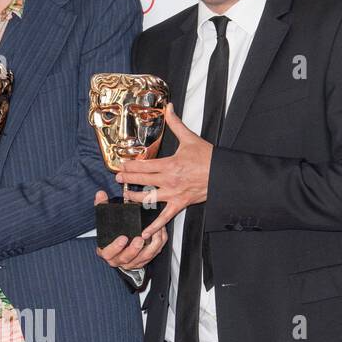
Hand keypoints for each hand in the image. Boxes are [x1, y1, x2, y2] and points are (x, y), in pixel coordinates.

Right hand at [94, 190, 166, 268]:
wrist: (118, 247)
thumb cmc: (111, 234)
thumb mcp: (104, 221)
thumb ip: (102, 207)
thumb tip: (101, 194)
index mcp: (107, 252)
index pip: (108, 253)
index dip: (115, 247)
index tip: (122, 238)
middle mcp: (118, 260)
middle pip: (126, 258)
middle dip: (134, 249)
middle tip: (140, 239)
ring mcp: (132, 262)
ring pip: (142, 258)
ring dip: (149, 247)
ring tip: (153, 234)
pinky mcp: (143, 261)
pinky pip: (152, 255)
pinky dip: (157, 245)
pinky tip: (160, 234)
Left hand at [116, 103, 212, 226]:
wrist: (223, 174)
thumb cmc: (208, 158)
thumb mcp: (190, 138)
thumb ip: (176, 124)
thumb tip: (169, 108)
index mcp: (170, 164)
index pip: (143, 166)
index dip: (130, 166)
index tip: (122, 165)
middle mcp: (169, 181)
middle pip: (142, 181)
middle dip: (127, 179)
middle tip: (118, 178)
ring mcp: (173, 194)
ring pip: (148, 199)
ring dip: (135, 198)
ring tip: (126, 196)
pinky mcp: (180, 204)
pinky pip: (164, 217)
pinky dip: (154, 227)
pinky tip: (144, 233)